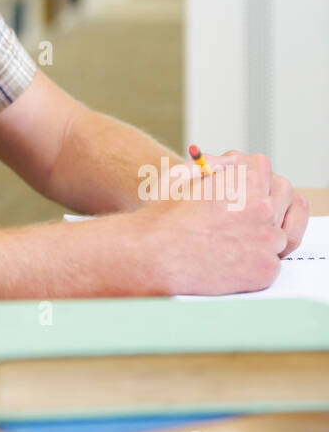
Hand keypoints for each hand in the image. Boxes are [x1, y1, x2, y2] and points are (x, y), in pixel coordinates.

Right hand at [170, 150, 309, 256]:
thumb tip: (230, 162)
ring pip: (277, 237)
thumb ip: (212, 163)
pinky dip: (254, 266)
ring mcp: (267, 239)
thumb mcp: (182, 175)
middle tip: (235, 223)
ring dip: (259, 240)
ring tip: (229, 246)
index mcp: (246, 180)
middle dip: (260, 211)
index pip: (264, 171)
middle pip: (278, 204)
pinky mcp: (266, 269)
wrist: (154, 255)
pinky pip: (272, 264)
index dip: (248, 183)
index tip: (238, 195)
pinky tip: (230, 263)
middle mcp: (263, 207)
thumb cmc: (162, 215)